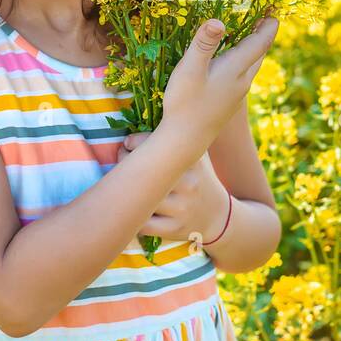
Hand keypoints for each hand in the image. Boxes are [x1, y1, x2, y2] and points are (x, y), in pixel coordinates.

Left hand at [117, 131, 228, 245]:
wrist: (220, 217)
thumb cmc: (200, 178)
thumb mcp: (198, 153)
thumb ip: (180, 135)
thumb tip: (146, 111)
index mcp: (192, 159)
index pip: (151, 142)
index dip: (132, 142)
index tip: (128, 144)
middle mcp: (189, 182)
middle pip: (141, 168)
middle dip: (123, 162)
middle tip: (120, 161)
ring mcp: (182, 207)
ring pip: (139, 196)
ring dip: (124, 189)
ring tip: (123, 182)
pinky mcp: (175, 229)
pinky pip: (142, 222)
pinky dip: (133, 215)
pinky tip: (133, 206)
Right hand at [161, 12, 278, 153]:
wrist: (185, 142)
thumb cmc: (185, 104)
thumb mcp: (190, 70)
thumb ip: (204, 44)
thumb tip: (219, 20)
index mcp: (236, 69)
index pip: (260, 43)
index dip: (268, 26)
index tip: (274, 10)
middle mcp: (242, 81)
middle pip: (259, 53)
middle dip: (262, 34)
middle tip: (264, 16)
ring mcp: (236, 94)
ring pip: (251, 66)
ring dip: (253, 48)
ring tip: (249, 34)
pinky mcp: (228, 103)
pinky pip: (241, 76)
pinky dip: (242, 61)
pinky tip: (230, 62)